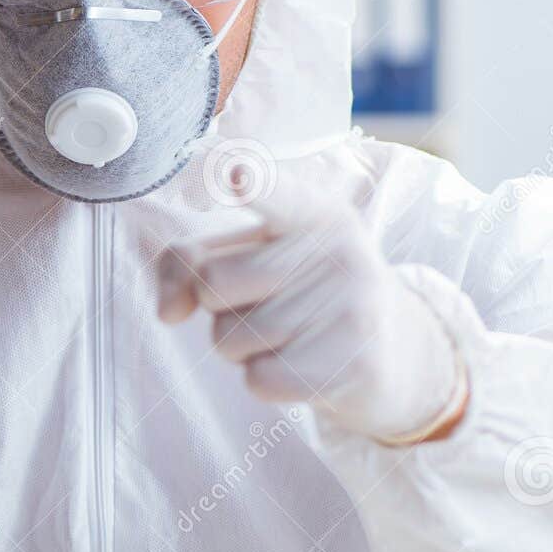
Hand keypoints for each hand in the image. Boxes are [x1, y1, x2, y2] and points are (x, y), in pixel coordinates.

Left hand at [156, 169, 466, 442]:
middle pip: (213, 282)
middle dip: (219, 308)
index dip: (253, 182)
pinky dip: (266, 380)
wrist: (383, 353)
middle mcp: (338, 248)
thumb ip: (187, 265)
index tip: (235, 171)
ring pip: (230, 339)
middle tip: (267, 305)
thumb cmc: (299, 296)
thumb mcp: (249, 261)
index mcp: (311, 211)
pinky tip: (303, 365)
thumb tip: (169, 310)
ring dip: (242, 349)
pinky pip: (260, 379)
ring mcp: (354, 304)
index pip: (274, 192)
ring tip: (290, 335)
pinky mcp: (356, 361)